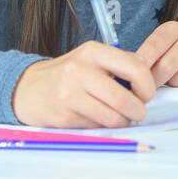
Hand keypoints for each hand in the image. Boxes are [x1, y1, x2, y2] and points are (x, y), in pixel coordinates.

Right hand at [12, 41, 155, 127]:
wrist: (29, 88)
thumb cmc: (69, 74)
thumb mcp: (92, 59)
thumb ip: (118, 66)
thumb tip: (148, 84)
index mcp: (94, 51)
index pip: (135, 67)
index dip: (148, 85)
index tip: (147, 94)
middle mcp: (80, 70)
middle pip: (123, 98)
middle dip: (138, 110)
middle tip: (139, 113)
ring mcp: (69, 94)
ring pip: (111, 117)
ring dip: (123, 122)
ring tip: (122, 118)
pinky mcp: (63, 116)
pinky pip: (95, 126)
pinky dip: (104, 127)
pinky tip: (99, 119)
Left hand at [135, 21, 177, 88]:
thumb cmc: (176, 65)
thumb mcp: (158, 58)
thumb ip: (144, 64)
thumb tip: (124, 78)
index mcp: (174, 30)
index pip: (154, 45)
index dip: (142, 66)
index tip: (134, 81)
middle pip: (168, 64)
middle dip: (157, 82)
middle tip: (154, 90)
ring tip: (177, 87)